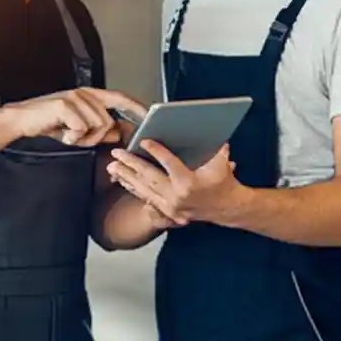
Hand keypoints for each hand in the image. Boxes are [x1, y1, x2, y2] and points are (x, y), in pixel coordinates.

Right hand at [3, 88, 129, 146]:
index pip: (119, 98)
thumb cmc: (50, 123)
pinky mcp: (65, 104)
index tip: (148, 115)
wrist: (22, 120)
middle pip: (107, 121)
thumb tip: (118, 132)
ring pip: (95, 126)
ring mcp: (75, 97)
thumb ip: (99, 130)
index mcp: (90, 96)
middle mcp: (85, 93)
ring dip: (82, 138)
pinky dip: (72, 137)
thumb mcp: (79, 129)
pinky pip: (81, 128)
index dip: (135, 106)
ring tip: (67, 135)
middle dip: (95, 137)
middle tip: (77, 139)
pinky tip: (62, 134)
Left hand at [107, 142, 241, 225]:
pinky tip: (123, 180)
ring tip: (113, 166)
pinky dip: (134, 188)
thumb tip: (207, 130)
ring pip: (144, 189)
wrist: (227, 208)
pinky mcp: (168, 212)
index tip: (144, 141)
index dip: (156, 151)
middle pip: (149, 177)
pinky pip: (146, 198)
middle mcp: (177, 196)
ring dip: (127, 177)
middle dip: (131, 164)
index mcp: (189, 183)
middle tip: (117, 153)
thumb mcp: (221, 163)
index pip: (169, 164)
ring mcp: (171, 206)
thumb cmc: (223, 182)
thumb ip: (214, 148)